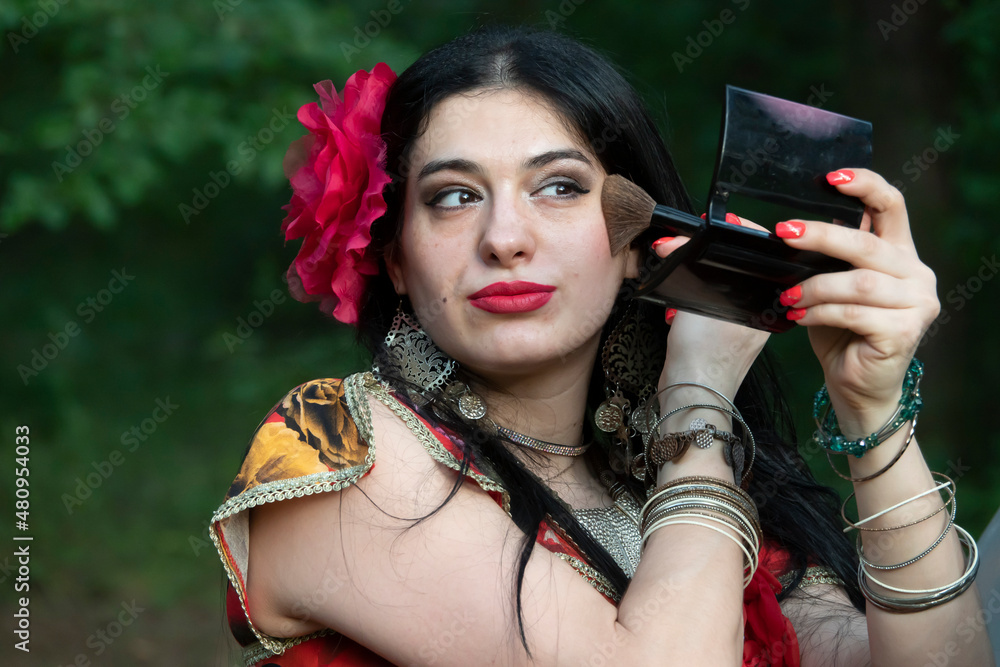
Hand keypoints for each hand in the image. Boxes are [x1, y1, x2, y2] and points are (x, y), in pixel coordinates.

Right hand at [651, 214, 770, 398]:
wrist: (691, 398)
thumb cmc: (703, 357)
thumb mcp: (698, 302)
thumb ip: (694, 270)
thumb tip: (680, 245)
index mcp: (765, 304)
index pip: (760, 256)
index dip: (739, 233)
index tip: (717, 223)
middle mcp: (759, 314)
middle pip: (737, 271)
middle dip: (708, 258)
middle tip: (685, 246)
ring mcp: (741, 329)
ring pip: (721, 290)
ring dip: (696, 283)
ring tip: (679, 280)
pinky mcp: (723, 342)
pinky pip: (709, 310)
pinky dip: (692, 305)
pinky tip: (677, 311)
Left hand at [774, 169, 939, 433]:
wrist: (857, 385)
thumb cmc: (839, 331)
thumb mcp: (823, 285)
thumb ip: (811, 256)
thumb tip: (752, 226)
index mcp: (898, 252)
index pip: (891, 205)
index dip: (865, 185)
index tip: (831, 176)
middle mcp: (916, 272)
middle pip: (867, 243)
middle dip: (821, 235)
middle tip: (784, 233)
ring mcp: (917, 303)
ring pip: (859, 282)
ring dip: (815, 287)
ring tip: (787, 296)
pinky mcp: (905, 331)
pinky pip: (855, 313)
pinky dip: (820, 313)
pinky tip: (799, 317)